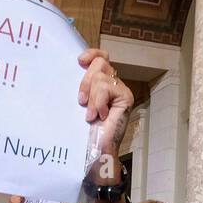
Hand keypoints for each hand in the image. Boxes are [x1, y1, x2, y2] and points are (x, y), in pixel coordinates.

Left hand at [79, 48, 133, 179]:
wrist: (95, 149)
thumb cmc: (85, 130)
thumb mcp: (80, 103)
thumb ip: (82, 86)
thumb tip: (75, 67)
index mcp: (102, 83)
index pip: (101, 57)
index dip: (92, 53)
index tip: (79, 61)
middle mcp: (114, 84)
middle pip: (101, 63)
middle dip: (86, 81)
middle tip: (80, 101)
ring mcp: (121, 90)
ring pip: (101, 77)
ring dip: (91, 97)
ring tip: (90, 115)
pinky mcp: (126, 97)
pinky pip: (106, 89)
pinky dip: (98, 103)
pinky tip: (100, 116)